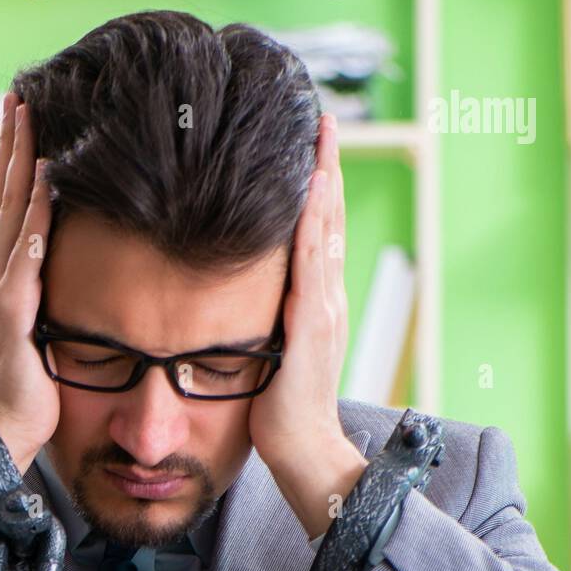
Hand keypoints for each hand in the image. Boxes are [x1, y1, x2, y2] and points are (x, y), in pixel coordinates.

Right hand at [0, 92, 57, 481]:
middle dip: (11, 147)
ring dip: (19, 168)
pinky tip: (45, 190)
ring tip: (29, 123)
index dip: (12, 164)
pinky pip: (24, 262)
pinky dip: (34, 224)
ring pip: (9, 218)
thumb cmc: (24, 391)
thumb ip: (44, 300)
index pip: (6, 210)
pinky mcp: (10, 318)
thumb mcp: (36, 333)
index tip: (22, 121)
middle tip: (20, 97)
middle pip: (2, 199)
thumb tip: (65, 277)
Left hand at [247, 114, 364, 537]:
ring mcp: (324, 310)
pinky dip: (312, 225)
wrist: (300, 451)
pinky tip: (309, 192)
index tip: (311, 150)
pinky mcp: (313, 325)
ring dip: (324, 182)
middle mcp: (327, 299)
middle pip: (328, 221)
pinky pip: (312, 264)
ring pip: (325, 232)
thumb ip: (266, 324)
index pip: (316, 236)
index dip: (316, 191)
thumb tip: (242, 303)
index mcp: (315, 305)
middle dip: (327, 169)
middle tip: (322, 120)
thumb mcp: (269, 356)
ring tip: (321, 137)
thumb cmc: (278, 413)